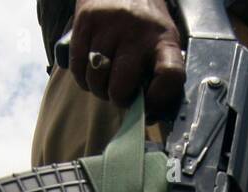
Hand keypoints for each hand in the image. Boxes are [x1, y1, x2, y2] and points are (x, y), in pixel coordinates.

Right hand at [68, 0, 184, 112]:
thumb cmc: (144, 21)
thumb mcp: (161, 40)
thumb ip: (158, 72)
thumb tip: (148, 114)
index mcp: (164, 40)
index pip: (170, 75)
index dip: (158, 99)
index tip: (149, 106)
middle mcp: (138, 33)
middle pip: (121, 87)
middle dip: (118, 99)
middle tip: (120, 94)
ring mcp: (109, 26)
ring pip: (96, 80)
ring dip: (98, 89)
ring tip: (105, 80)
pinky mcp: (86, 21)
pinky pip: (78, 67)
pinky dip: (83, 78)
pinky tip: (91, 72)